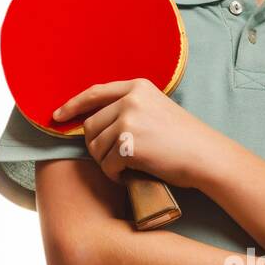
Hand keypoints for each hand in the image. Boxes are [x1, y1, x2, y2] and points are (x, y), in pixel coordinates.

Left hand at [52, 78, 217, 189]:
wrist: (207, 156)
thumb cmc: (185, 140)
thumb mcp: (158, 109)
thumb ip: (131, 108)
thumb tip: (94, 122)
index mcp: (137, 87)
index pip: (94, 93)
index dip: (72, 106)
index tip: (57, 116)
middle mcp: (131, 100)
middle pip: (90, 125)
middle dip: (95, 146)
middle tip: (111, 160)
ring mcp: (129, 120)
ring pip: (95, 146)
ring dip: (105, 162)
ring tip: (123, 169)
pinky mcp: (129, 144)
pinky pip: (106, 164)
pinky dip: (113, 175)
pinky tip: (127, 177)